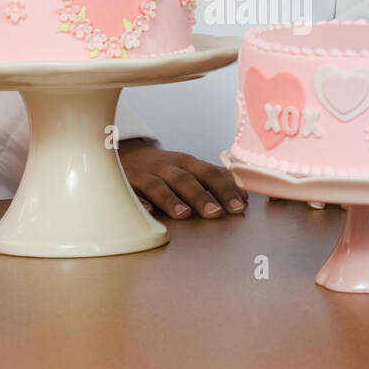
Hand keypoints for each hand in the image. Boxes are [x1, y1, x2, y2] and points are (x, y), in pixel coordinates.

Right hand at [119, 139, 247, 218]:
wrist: (125, 153)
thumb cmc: (165, 167)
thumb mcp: (189, 166)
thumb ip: (214, 178)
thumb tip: (243, 193)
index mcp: (186, 162)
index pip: (208, 173)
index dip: (224, 188)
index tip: (240, 205)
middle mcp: (166, 166)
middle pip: (185, 179)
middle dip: (200, 196)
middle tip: (216, 213)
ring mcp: (145, 175)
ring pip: (158, 186)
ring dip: (171, 199)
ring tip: (184, 214)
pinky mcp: (126, 185)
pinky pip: (131, 194)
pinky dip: (139, 202)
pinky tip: (148, 211)